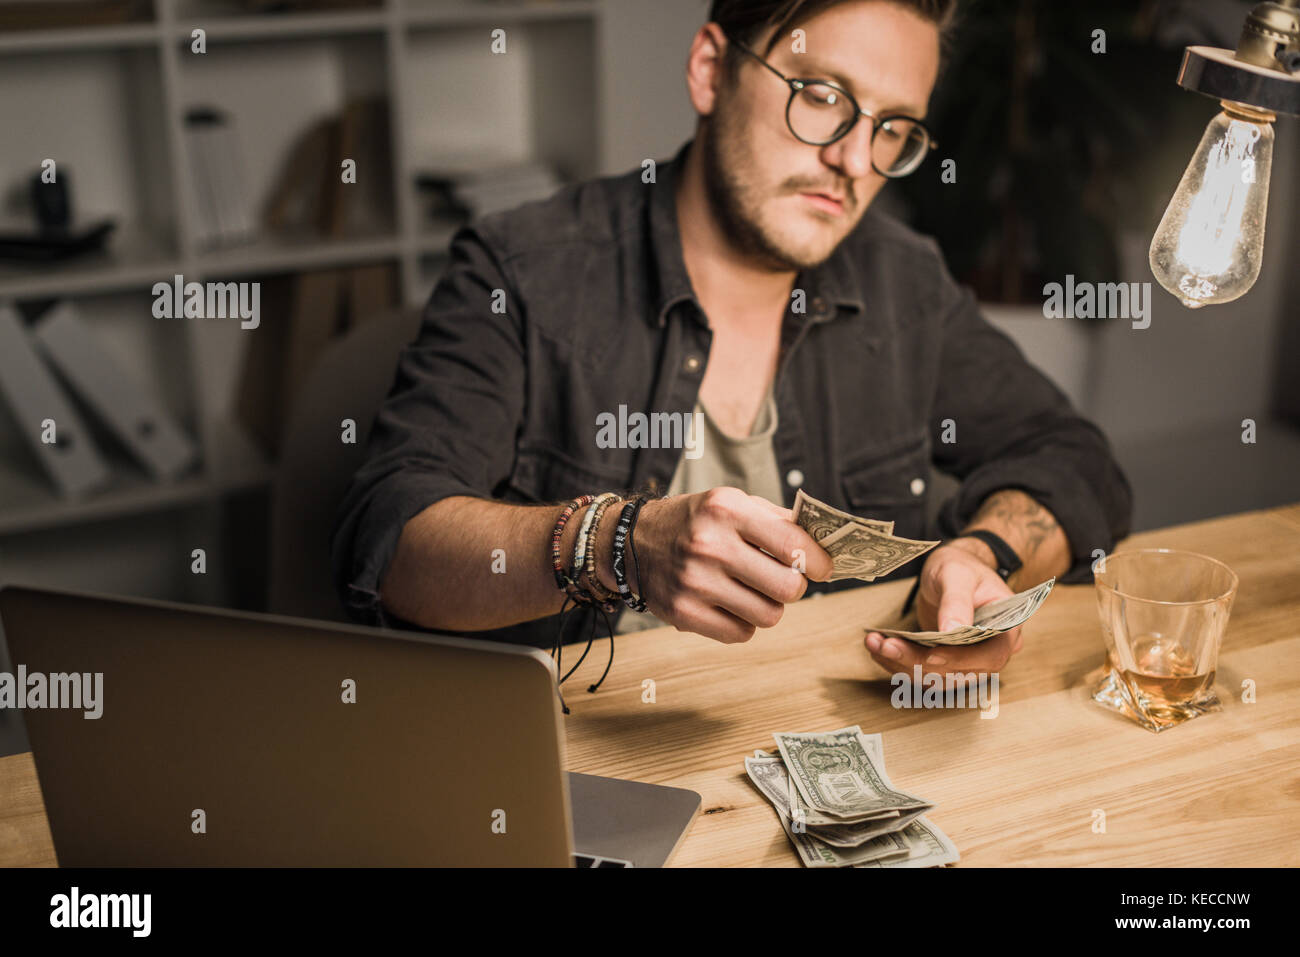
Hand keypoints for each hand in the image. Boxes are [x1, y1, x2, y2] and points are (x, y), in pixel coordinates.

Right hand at [610, 487, 833, 643]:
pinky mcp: (684, 613)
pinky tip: (730, 604)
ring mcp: (695, 582)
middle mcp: (710, 545)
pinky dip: (743, 623)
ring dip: (768, 607)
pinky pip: (741, 634)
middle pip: (788, 587)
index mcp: (726, 509)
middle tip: (783, 580)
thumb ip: (776, 520)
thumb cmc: (694, 522)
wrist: (632, 543)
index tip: (822, 568)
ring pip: (769, 616)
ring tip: (752, 592)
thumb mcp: (731, 503)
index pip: (794, 543)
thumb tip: (824, 546)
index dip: (819, 561)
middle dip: (794, 586)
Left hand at [864, 538, 1023, 678]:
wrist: (951, 572)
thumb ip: (957, 601)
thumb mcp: (958, 574)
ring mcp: (968, 662)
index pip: (989, 656)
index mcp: (1007, 630)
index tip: (930, 656)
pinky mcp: (945, 664)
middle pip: (958, 672)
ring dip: (902, 665)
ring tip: (874, 644)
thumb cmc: (960, 568)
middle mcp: (990, 652)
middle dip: (918, 662)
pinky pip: (922, 673)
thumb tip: (952, 631)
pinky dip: (897, 663)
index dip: (960, 660)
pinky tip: (876, 647)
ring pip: (936, 678)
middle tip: (886, 645)